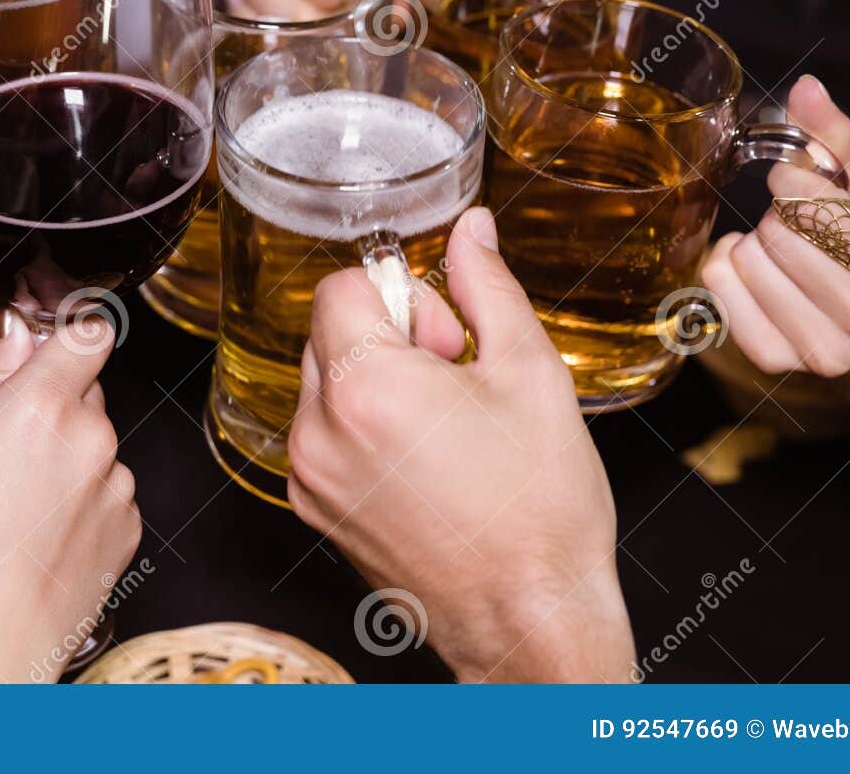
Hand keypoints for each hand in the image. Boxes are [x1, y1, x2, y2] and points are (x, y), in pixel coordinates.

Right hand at [0, 314, 140, 682]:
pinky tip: (41, 537)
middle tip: (2, 453)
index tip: (49, 343)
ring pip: (96, 446)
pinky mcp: (130, 527)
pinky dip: (84, 502)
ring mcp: (117, 485)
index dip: (68, 332)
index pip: (87, 332)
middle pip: (85, 392)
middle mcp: (92, 438)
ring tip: (16, 509)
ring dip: (68, 459)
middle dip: (52, 407)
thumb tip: (15, 335)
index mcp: (40, 408)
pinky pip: (109, 491)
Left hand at [289, 207, 633, 682]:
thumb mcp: (530, 374)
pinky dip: (363, 429)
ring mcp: (310, 477)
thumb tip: (471, 228)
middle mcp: (318, 431)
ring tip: (442, 427)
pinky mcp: (314, 509)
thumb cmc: (539, 509)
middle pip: (329, 332)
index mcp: (364, 387)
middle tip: (455, 379)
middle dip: (389, 336)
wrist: (528, 620)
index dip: (402, 297)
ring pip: (325, 383)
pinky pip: (324, 435)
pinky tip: (424, 461)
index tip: (449, 336)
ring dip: (375, 382)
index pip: (340, 287)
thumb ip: (488, 286)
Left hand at [700, 75, 849, 378]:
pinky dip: (723, 268)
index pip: (835, 212)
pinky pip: (718, 291)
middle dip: (777, 215)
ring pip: (748, 263)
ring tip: (781, 252)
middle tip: (794, 226)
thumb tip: (806, 89)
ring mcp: (826, 352)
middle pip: (783, 235)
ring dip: (752, 243)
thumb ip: (834, 135)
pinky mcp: (776, 362)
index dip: (799, 185)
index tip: (795, 184)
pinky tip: (754, 272)